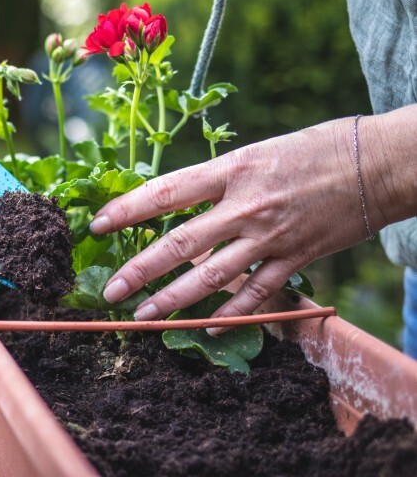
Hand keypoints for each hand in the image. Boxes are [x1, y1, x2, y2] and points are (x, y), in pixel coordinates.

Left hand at [90, 112, 413, 332]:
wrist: (379, 163)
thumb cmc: (315, 149)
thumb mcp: (256, 153)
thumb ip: (218, 182)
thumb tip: (178, 205)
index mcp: (232, 169)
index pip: (166, 192)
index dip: (127, 209)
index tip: (97, 224)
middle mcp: (246, 205)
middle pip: (180, 243)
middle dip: (140, 270)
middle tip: (111, 291)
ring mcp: (270, 236)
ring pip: (212, 276)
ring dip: (174, 300)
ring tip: (144, 316)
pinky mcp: (296, 258)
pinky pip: (257, 294)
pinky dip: (231, 314)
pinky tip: (207, 327)